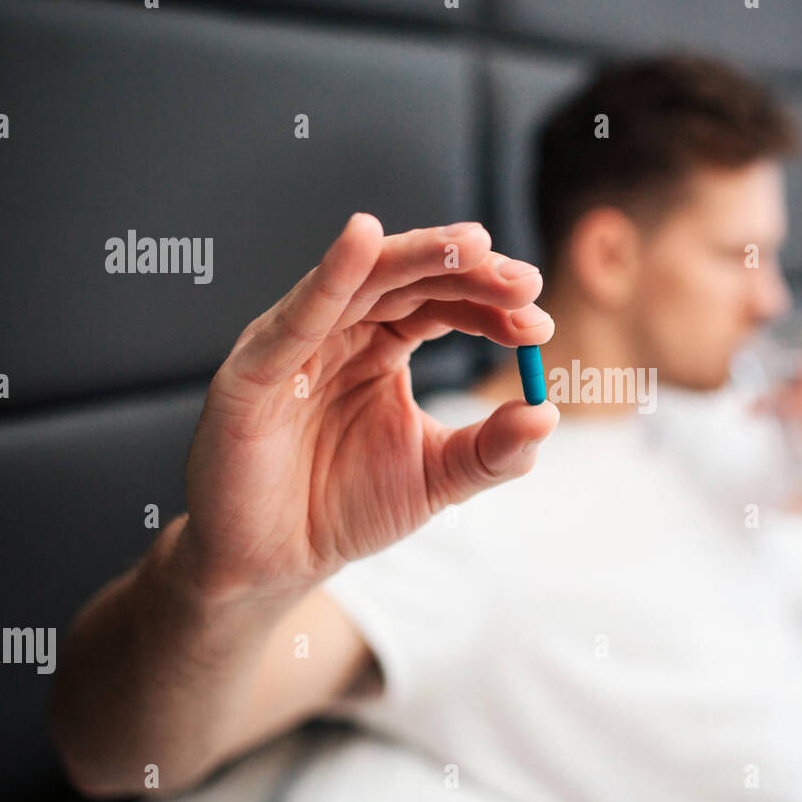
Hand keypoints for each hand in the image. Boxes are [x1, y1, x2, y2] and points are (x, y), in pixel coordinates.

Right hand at [176, 214, 557, 599]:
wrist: (273, 563)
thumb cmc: (346, 509)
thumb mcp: (438, 478)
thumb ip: (493, 450)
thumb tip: (548, 413)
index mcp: (382, 345)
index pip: (443, 304)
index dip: (491, 306)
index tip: (539, 324)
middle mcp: (340, 331)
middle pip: (409, 280)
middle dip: (469, 274)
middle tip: (524, 281)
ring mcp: (295, 344)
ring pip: (360, 282)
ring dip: (417, 257)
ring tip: (472, 244)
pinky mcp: (254, 370)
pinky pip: (297, 317)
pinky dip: (330, 275)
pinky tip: (363, 237)